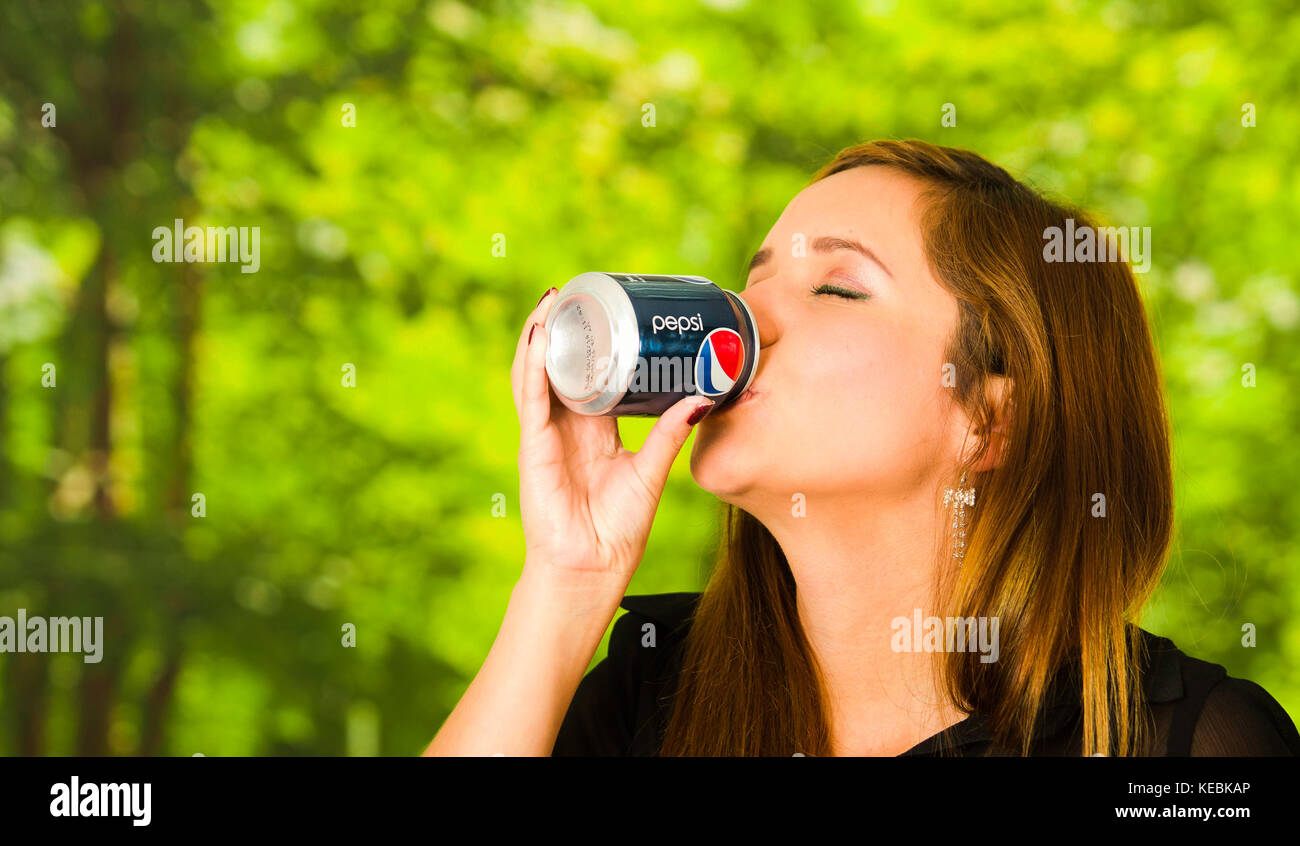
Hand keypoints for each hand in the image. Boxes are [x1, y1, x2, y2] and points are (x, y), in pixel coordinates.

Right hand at [510, 288, 713, 594]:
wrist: (592, 570)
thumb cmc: (617, 530)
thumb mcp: (651, 472)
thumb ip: (670, 434)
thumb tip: (703, 397)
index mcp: (593, 430)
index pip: (588, 374)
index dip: (593, 341)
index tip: (606, 307)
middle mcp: (566, 427)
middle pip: (558, 365)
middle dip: (563, 328)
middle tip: (575, 289)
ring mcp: (546, 435)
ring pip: (536, 374)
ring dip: (541, 336)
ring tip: (553, 300)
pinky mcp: (535, 449)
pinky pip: (531, 400)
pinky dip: (533, 368)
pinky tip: (540, 339)